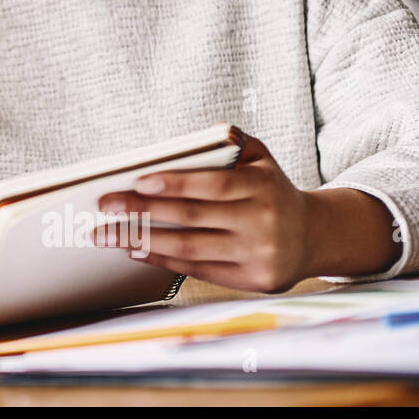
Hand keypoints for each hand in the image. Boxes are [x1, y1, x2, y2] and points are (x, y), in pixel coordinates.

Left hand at [94, 133, 311, 292]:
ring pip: (190, 248)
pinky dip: (162, 260)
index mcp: (263, 187)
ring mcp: (258, 255)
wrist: (313, 235)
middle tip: (104, 205)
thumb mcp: (261, 159)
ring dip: (142, 240)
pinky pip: (197, 270)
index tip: (137, 181)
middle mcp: (263, 222)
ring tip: (107, 233)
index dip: (175, 183)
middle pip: (193, 217)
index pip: (213, 184)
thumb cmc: (271, 190)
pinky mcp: (252, 281)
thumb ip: (231, 144)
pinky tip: (134, 248)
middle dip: (142, 211)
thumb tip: (196, 138)